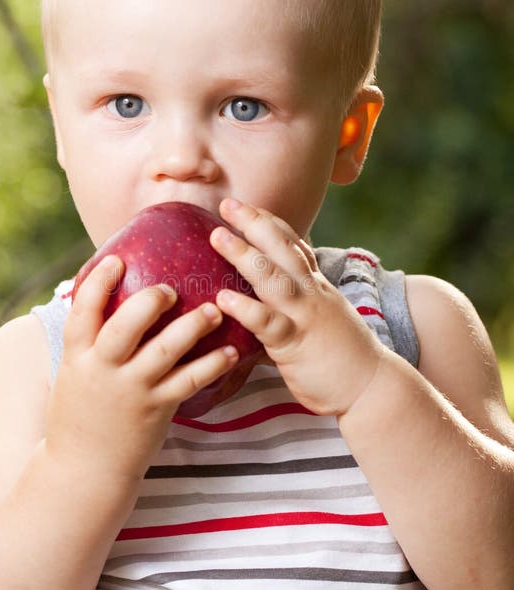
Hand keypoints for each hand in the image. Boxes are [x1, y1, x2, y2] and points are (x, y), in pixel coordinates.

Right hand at [46, 255, 237, 480]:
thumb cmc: (80, 416)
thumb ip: (90, 343)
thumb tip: (107, 302)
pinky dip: (212, 365)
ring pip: (165, 350)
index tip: (116, 259)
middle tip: (171, 288)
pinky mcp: (157, 409)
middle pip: (125, 326)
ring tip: (215, 309)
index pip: (82, 312)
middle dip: (150, 302)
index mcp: (77, 357)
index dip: (98, 283)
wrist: (84, 472)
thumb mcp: (73, 375)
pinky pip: (189, 381)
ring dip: (192, 326)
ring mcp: (131, 390)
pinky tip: (231, 351)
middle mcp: (103, 370)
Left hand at [210, 199, 386, 416]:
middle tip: (227, 203)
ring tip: (217, 236)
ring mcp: (304, 316)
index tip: (249, 205)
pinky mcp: (295, 344)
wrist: (372, 387)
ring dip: (244, 254)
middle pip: (282, 249)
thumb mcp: (323, 317)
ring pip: (272, 278)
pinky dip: (245, 308)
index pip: (294, 245)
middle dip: (254, 223)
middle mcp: (311, 293)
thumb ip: (297, 304)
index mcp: (317, 287)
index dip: (271, 223)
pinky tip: (222, 298)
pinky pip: (268, 322)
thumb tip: (267, 300)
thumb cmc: (343, 357)